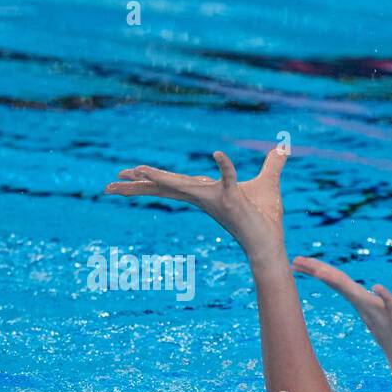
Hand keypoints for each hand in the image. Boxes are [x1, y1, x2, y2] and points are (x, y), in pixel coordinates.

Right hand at [104, 148, 287, 256]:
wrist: (272, 243)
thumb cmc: (266, 218)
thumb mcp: (268, 183)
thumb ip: (272, 164)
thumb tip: (281, 147)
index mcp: (206, 192)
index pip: (174, 182)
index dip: (151, 177)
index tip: (128, 173)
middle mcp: (205, 197)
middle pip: (168, 185)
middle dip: (140, 183)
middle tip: (111, 182)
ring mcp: (217, 200)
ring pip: (185, 184)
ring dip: (162, 176)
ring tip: (138, 169)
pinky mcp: (234, 201)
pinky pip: (229, 181)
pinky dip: (225, 168)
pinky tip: (219, 154)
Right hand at [293, 257, 391, 386]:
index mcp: (369, 303)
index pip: (342, 282)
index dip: (321, 270)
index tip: (299, 261)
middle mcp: (370, 309)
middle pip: (341, 286)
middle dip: (319, 272)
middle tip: (295, 262)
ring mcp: (382, 318)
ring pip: (358, 297)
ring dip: (341, 283)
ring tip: (321, 271)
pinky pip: (391, 309)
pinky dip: (386, 298)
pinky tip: (377, 287)